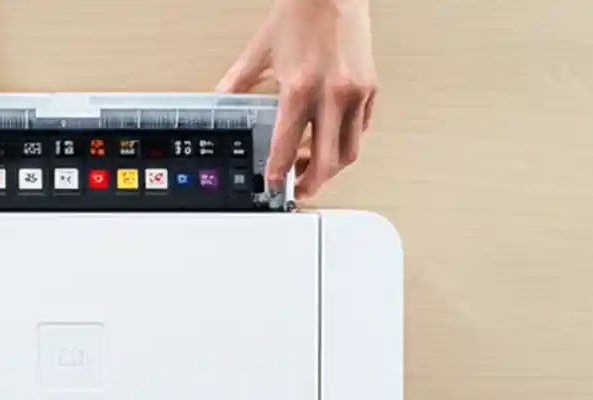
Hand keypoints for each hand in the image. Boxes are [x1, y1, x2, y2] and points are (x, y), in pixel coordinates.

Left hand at [216, 0, 376, 198]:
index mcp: (300, 88)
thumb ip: (237, 83)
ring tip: (312, 166)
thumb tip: (221, 102)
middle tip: (299, 189)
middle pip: (327, 161)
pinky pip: (361, 129)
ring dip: (331, 167)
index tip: (275, 184)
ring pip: (349, 151)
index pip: (288, 146)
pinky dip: (345, 141)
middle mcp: (332, 94)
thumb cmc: (300, 14)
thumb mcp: (260, 52)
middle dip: (311, 183)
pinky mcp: (370, 88)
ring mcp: (356, 93)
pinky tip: (329, 139)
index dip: (280, 172)